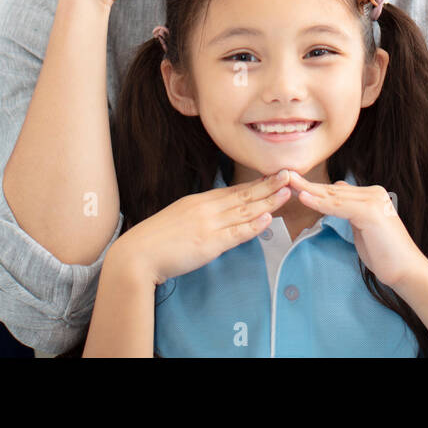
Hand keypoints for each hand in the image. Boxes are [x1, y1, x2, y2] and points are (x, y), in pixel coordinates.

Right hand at [113, 170, 294, 285]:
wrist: (138, 253)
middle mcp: (207, 208)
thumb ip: (198, 215)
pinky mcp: (209, 243)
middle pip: (244, 195)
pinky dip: (254, 226)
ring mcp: (209, 225)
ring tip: (287, 191)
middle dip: (269, 185)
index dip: (256, 183)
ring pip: (245, 211)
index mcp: (200, 201)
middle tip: (289, 173)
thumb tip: (214, 216)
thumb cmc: (156, 240)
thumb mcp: (179, 218)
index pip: (234, 190)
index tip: (273, 176)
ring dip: (268, 201)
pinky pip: (236, 233)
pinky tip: (268, 218)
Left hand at [285, 169, 425, 289]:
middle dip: (307, 184)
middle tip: (284, 175)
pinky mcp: (370, 212)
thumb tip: (336, 197)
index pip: (337, 190)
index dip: (315, 188)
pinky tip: (304, 197)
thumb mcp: (363, 229)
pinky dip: (319, 202)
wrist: (407, 271)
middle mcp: (373, 193)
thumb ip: (351, 212)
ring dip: (308, 189)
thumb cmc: (385, 254)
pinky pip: (338, 206)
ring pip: (333, 195)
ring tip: (288, 182)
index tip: (294, 183)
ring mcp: (373, 200)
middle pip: (333, 189)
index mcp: (372, 195)